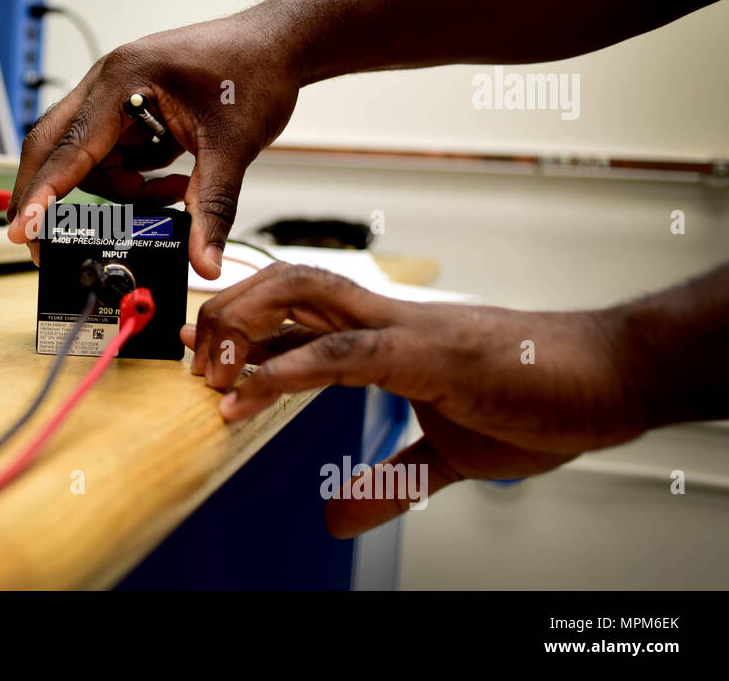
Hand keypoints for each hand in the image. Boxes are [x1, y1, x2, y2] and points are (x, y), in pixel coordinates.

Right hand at [7, 9, 300, 278]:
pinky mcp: (129, 107)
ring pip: (86, 158)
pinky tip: (175, 177)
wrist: (279, 43)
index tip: (24, 229)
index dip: (44, 194)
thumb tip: (203, 261)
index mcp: (123, 80)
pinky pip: (112, 154)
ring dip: (119, 189)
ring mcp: (115, 93)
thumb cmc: (254, 72)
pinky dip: (135, 177)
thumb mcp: (233, 148)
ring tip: (176, 190)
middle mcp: (107, 82)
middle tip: (44, 240)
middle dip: (49, 195)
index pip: (70, 147)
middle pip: (54, 147)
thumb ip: (212, 207)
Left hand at [179, 262, 650, 536]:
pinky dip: (293, 366)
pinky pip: (347, 351)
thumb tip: (339, 516)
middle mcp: (387, 319)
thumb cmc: (538, 395)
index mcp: (388, 336)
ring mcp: (406, 329)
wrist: (609, 379)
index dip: (245, 328)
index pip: (300, 315)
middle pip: (287, 288)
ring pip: (306, 298)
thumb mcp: (447, 459)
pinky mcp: (429, 352)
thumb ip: (392, 481)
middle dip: (231, 314)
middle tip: (195, 358)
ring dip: (248, 327)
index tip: (203, 354)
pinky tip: (254, 385)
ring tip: (212, 367)